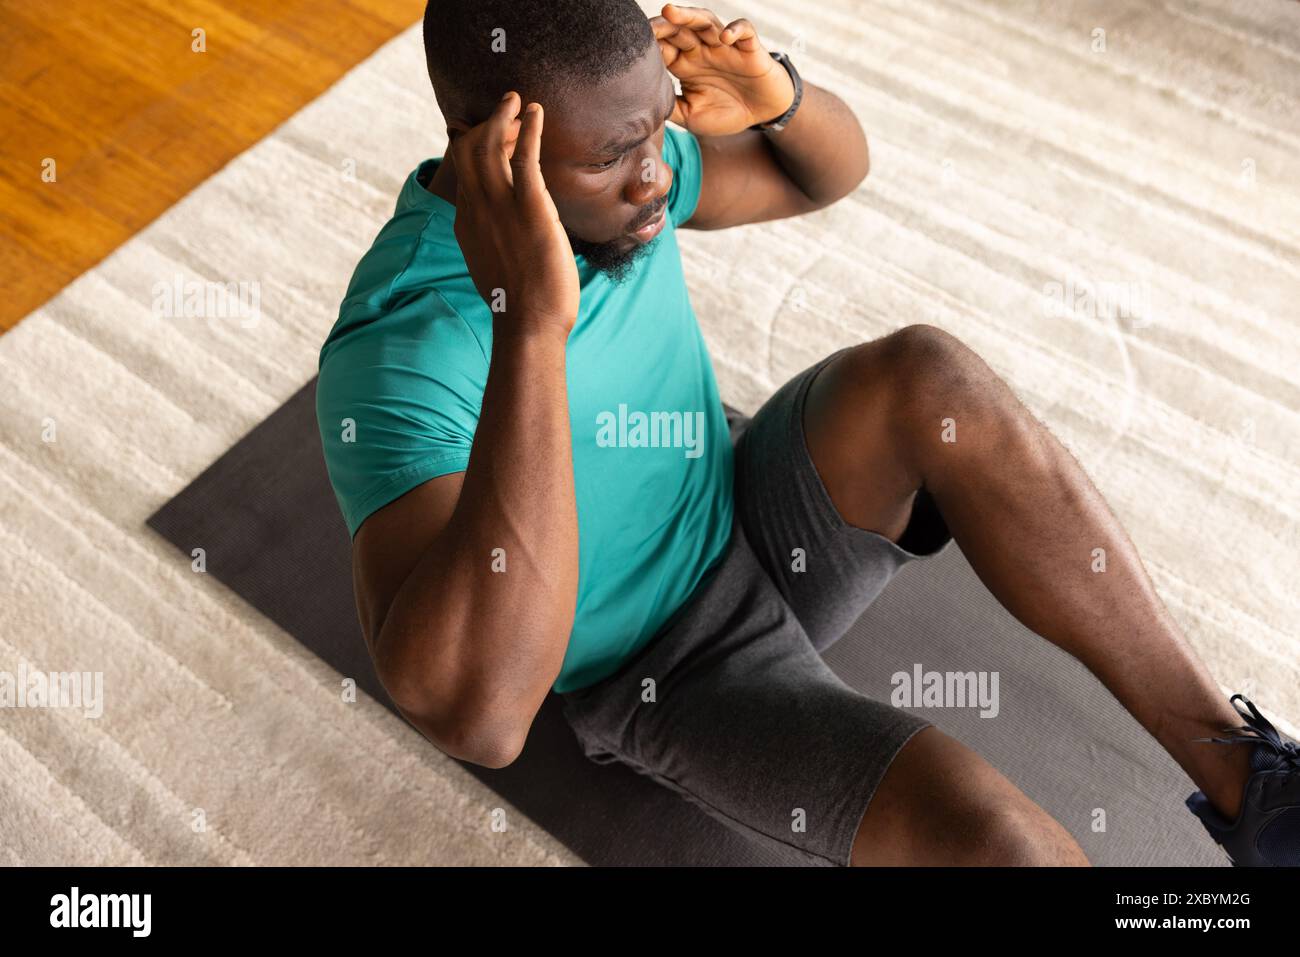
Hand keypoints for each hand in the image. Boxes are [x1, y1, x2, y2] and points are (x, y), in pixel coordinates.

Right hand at [448, 91, 578, 333]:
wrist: (529, 325)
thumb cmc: (521, 307)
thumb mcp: (493, 269)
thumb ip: (493, 245)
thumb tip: (504, 244)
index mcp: (466, 224)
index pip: (461, 173)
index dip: (473, 147)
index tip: (493, 137)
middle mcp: (476, 210)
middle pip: (467, 150)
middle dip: (483, 124)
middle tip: (504, 110)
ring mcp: (500, 207)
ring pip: (490, 145)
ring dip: (503, 117)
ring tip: (516, 101)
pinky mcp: (530, 207)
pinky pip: (525, 156)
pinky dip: (529, 128)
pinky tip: (535, 112)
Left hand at [650, 4, 794, 136]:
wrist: (762, 113)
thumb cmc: (726, 112)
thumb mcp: (692, 117)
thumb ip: (671, 109)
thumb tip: (644, 108)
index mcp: (685, 64)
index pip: (663, 48)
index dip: (650, 45)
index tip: (632, 48)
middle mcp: (702, 50)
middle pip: (679, 30)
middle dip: (662, 26)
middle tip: (647, 26)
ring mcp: (724, 46)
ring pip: (705, 22)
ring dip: (688, 16)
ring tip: (671, 12)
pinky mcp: (749, 48)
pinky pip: (743, 31)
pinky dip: (735, 30)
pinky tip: (725, 38)